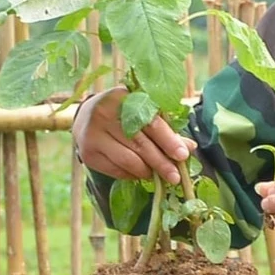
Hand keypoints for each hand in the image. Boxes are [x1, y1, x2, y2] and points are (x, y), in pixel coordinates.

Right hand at [74, 87, 191, 183]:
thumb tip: (189, 147)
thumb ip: (165, 128)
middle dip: (161, 163)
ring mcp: (93, 135)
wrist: (84, 118)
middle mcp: (104, 114)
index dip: (168, 140)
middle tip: (176, 177)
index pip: (150, 122)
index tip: (183, 155)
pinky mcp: (88, 154)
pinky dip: (133, 175)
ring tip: (160, 177)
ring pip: (128, 160)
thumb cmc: (122, 114)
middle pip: (140, 144)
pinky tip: (142, 174)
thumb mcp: (141, 112)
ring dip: (148, 172)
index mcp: (122, 98)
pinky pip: (117, 170)